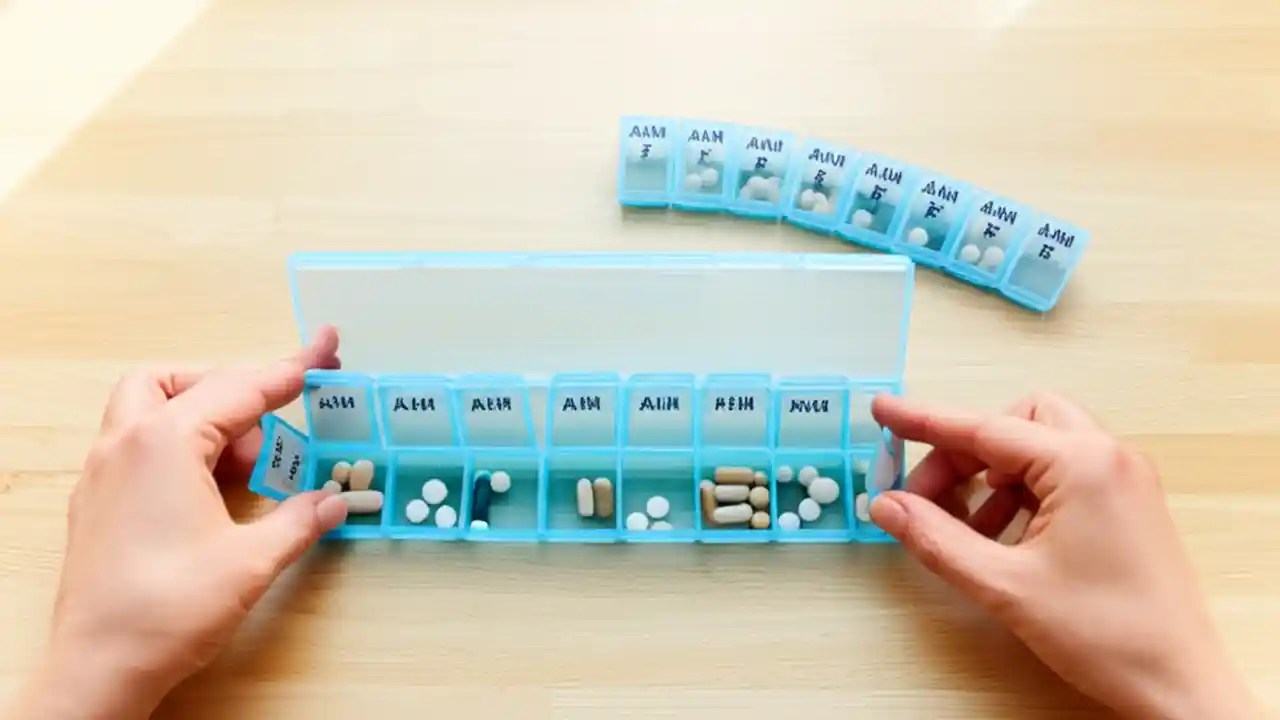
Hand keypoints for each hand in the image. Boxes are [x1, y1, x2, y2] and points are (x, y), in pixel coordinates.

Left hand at [7, 328, 348, 719]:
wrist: (99, 667)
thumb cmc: (168, 609)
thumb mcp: (251, 560)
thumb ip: (298, 520)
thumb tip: (333, 501)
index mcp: (164, 442)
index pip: (240, 388)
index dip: (290, 370)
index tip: (324, 350)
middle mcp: (124, 445)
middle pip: (183, 383)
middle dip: (238, 391)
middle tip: (283, 419)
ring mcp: (102, 474)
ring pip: (149, 410)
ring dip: (203, 418)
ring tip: (251, 463)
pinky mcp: (97, 504)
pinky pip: (139, 448)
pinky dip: (180, 449)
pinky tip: (214, 491)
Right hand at [868, 393, 1262, 719]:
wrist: (1178, 684)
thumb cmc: (1110, 635)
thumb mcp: (1004, 586)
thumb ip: (937, 538)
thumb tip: (888, 506)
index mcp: (1082, 465)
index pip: (983, 427)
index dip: (924, 421)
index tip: (884, 411)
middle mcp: (1108, 458)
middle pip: (1013, 423)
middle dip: (963, 452)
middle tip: (926, 494)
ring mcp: (1122, 479)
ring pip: (1037, 448)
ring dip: (991, 475)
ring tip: (964, 526)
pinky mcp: (1126, 504)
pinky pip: (1061, 475)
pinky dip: (1021, 493)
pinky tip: (1000, 537)